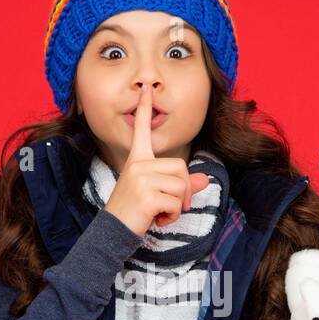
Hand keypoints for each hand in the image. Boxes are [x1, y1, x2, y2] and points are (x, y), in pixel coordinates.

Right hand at [105, 82, 208, 234]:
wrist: (113, 232)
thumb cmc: (134, 211)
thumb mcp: (158, 194)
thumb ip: (182, 185)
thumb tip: (205, 179)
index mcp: (137, 160)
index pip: (140, 130)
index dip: (144, 108)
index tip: (146, 88)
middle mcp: (138, 165)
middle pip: (181, 168)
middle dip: (184, 191)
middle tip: (170, 205)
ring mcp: (141, 179)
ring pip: (182, 187)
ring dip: (178, 206)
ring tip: (160, 212)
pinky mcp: (147, 196)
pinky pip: (176, 203)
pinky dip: (173, 216)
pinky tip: (157, 219)